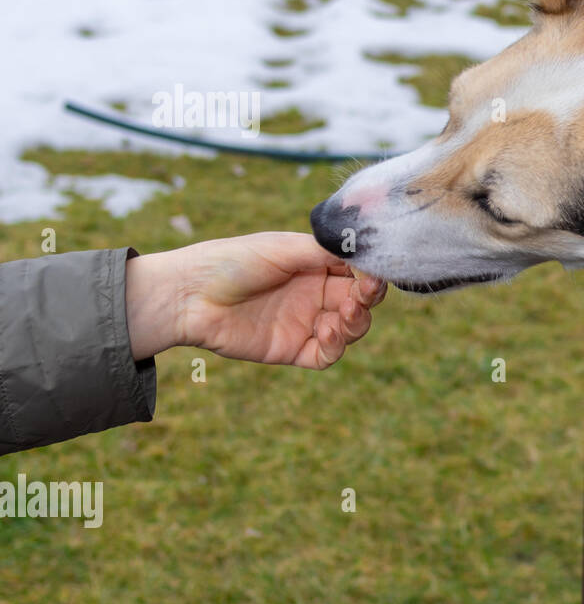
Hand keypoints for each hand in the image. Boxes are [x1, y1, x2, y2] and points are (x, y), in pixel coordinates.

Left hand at [126, 232, 386, 368]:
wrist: (189, 295)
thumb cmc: (232, 261)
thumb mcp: (283, 248)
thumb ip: (325, 251)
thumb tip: (365, 248)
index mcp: (314, 266)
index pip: (357, 273)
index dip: (371, 275)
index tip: (374, 275)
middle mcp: (314, 295)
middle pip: (359, 303)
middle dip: (367, 300)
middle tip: (362, 296)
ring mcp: (304, 324)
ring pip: (350, 330)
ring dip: (355, 323)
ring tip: (341, 315)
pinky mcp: (292, 350)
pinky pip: (326, 355)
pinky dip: (336, 346)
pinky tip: (327, 332)